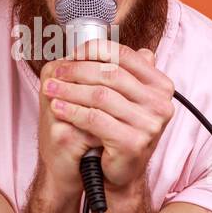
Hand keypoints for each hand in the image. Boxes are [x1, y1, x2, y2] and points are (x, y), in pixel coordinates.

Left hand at [40, 39, 174, 191]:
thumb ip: (116, 70)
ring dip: (70, 90)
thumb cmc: (119, 130)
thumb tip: (91, 41)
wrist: (122, 171)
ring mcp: (150, 125)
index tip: (71, 54)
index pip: (125, 55)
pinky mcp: (133, 143)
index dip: (95, 50)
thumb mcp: (123, 97)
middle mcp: (161, 104)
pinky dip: (72, 111)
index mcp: (161, 86)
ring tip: (50, 89)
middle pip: (111, 74)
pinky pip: (95, 119)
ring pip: (100, 96)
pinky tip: (57, 108)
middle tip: (55, 72)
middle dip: (77, 70)